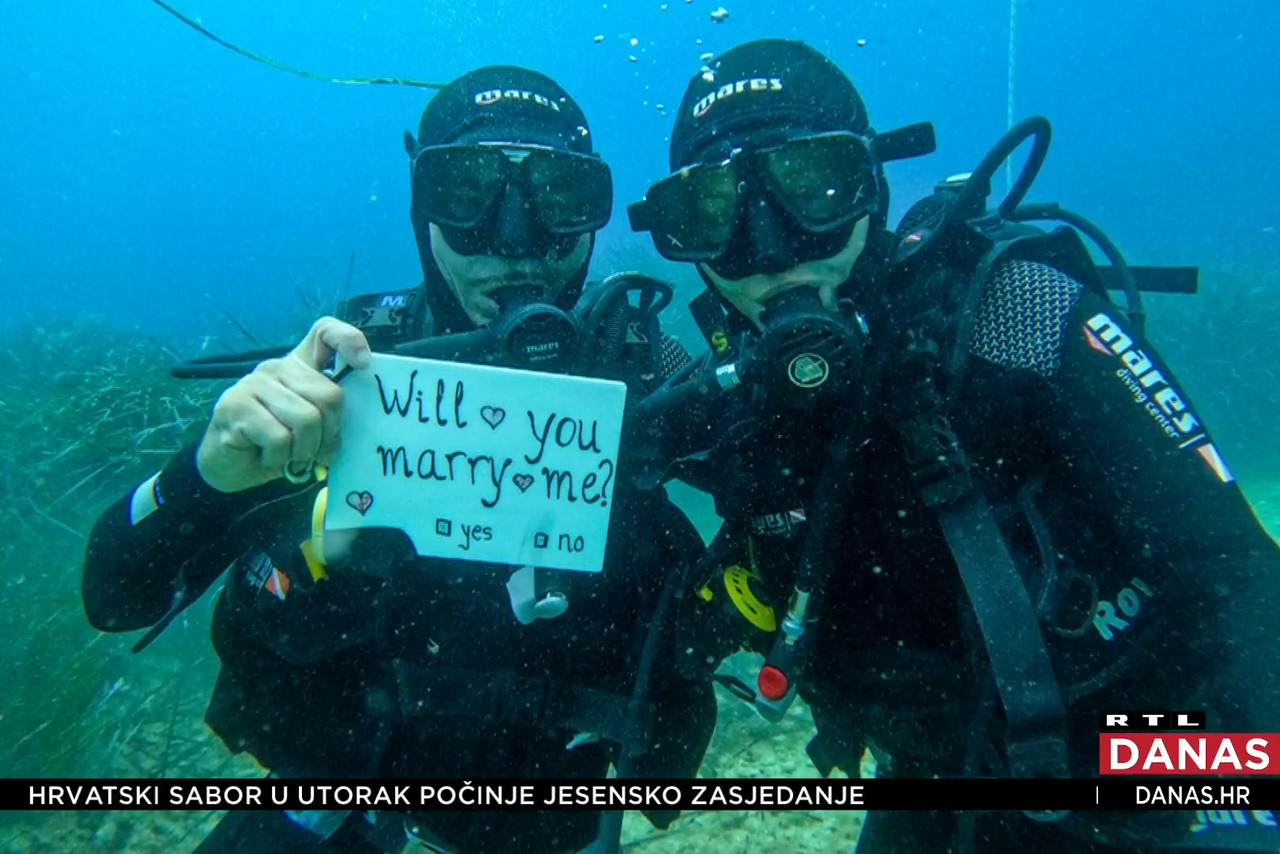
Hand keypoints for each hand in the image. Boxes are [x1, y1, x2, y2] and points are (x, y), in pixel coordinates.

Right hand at [196, 317, 371, 492]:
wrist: (230, 467)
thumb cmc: (277, 447)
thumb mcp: (311, 431)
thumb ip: (329, 419)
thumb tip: (351, 430)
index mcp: (300, 367)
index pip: (325, 332)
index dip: (348, 340)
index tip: (363, 363)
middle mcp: (277, 367)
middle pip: (328, 395)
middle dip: (329, 434)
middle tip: (317, 454)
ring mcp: (253, 384)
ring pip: (306, 419)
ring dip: (305, 451)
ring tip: (291, 459)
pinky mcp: (235, 405)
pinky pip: (280, 438)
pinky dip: (280, 458)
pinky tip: (267, 458)